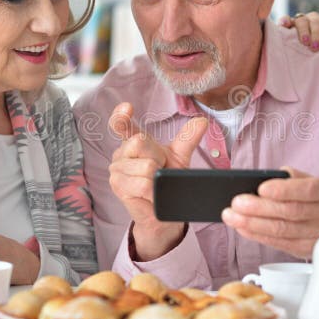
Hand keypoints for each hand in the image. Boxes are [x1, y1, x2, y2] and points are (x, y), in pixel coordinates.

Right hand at [108, 102, 207, 259]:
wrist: (163, 211)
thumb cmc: (167, 182)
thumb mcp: (179, 157)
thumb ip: (187, 139)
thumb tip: (202, 121)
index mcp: (133, 142)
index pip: (122, 124)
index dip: (121, 116)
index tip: (127, 107)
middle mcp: (121, 153)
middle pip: (140, 142)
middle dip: (157, 157)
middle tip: (158, 170)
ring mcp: (116, 169)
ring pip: (145, 166)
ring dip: (156, 178)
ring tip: (154, 186)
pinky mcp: (118, 185)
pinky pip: (143, 184)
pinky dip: (153, 192)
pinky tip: (152, 196)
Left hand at [221, 167, 318, 258]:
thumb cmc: (317, 197)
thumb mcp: (311, 180)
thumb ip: (291, 178)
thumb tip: (261, 181)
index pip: (309, 189)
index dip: (284, 190)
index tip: (261, 188)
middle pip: (291, 212)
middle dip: (259, 208)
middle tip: (237, 203)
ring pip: (282, 230)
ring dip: (252, 224)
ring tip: (232, 216)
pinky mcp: (307, 250)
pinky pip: (279, 243)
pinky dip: (258, 235)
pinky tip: (243, 228)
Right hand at [277, 12, 318, 50]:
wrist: (306, 51)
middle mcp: (316, 20)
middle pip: (318, 22)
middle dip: (318, 33)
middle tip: (316, 47)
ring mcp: (302, 21)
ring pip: (302, 20)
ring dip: (304, 30)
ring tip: (304, 42)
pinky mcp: (288, 24)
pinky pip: (286, 19)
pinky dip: (285, 21)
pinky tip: (284, 25)